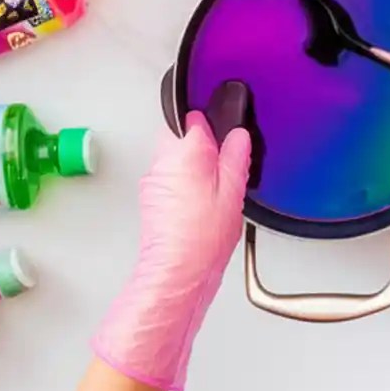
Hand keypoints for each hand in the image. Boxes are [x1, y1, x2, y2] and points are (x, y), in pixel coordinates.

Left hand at [92, 111, 251, 390]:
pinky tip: (199, 205)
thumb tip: (238, 137)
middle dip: (199, 145)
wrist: (177, 272)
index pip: (194, 118)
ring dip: (190, 166)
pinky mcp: (151, 198)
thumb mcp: (233, 192)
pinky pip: (168, 179)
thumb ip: (235, 157)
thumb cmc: (201, 239)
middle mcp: (163, 162)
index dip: (213, 124)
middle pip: (179, 135)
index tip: (226, 136)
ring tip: (211, 191)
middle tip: (221, 166)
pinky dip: (182, 185)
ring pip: (173, 158)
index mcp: (185, 152)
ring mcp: (154, 180)